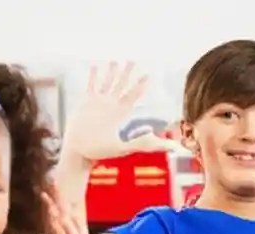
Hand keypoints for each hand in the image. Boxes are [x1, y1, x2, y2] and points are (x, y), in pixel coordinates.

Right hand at [59, 62, 178, 163]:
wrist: (80, 150)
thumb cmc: (103, 150)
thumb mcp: (128, 146)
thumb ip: (150, 144)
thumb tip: (174, 147)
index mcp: (122, 113)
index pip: (134, 95)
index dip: (141, 85)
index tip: (148, 75)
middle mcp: (112, 105)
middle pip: (122, 85)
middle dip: (127, 73)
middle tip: (132, 61)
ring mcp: (99, 103)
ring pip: (107, 83)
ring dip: (111, 72)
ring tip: (115, 61)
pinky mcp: (87, 103)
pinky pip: (91, 86)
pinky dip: (93, 77)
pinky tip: (95, 67)